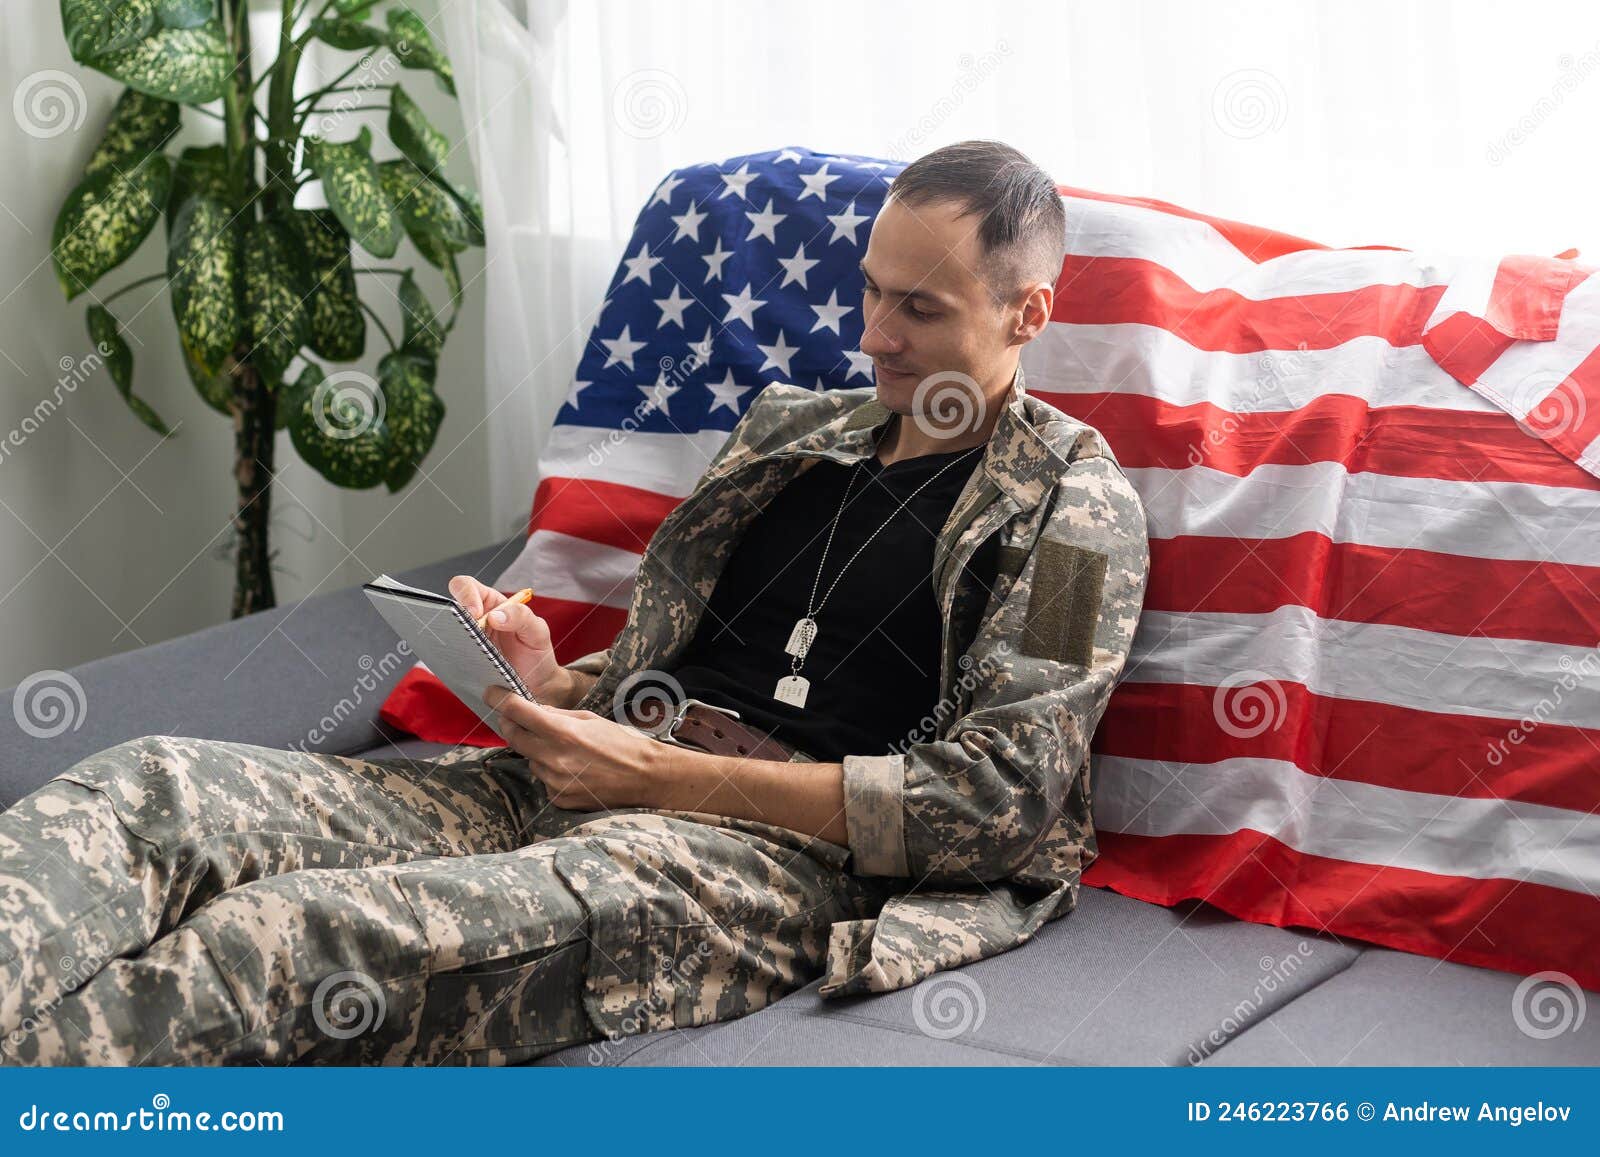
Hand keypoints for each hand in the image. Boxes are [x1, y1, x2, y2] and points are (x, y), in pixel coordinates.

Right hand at [448, 575, 573, 703]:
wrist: (536, 683)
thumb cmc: (536, 651)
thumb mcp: (537, 630)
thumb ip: (522, 616)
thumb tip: (494, 616)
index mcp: (491, 603)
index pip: (467, 586)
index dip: (465, 595)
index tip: (475, 613)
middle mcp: (474, 619)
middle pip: (449, 607)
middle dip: (452, 617)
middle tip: (468, 634)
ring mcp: (466, 640)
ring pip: (445, 632)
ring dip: (452, 638)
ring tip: (468, 650)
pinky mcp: (462, 659)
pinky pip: (449, 654)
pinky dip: (452, 657)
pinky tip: (466, 663)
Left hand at [484, 685, 664, 809]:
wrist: (645, 777)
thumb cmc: (622, 743)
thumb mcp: (590, 719)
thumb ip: (558, 715)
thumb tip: (534, 710)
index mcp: (563, 733)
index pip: (519, 712)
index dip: (501, 700)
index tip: (491, 693)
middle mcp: (554, 758)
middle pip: (514, 737)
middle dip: (511, 724)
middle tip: (516, 717)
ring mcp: (555, 782)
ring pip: (530, 760)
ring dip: (538, 751)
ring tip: (566, 750)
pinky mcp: (559, 799)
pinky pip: (544, 780)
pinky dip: (552, 772)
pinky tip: (574, 770)